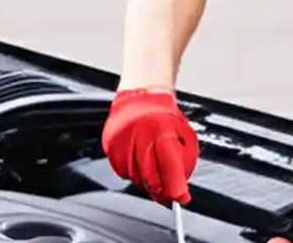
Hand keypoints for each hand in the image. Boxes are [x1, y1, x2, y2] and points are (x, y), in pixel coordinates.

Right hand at [101, 87, 198, 204]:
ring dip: (145, 179)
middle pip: (150, 176)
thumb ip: (182, 159)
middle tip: (167, 194)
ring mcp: (122, 140)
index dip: (175, 187)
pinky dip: (131, 172)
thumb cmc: (163, 113)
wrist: (140, 93)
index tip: (181, 198)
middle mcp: (139, 135)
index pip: (169, 166)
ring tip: (151, 165)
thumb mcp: (182, 132)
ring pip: (135, 176)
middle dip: (160, 189)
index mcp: (161, 130)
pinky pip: (121, 170)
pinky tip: (137, 160)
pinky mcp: (110, 143)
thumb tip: (179, 187)